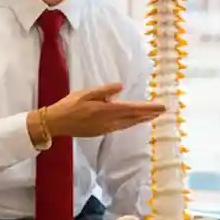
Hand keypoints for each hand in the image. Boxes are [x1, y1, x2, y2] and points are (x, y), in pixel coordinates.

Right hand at [43, 83, 165, 137]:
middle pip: (134, 118)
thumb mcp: (86, 93)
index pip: (133, 109)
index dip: (148, 108)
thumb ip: (104, 91)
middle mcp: (110, 122)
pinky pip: (121, 126)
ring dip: (141, 119)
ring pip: (128, 124)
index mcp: (106, 110)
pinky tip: (133, 120)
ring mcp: (106, 128)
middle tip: (162, 111)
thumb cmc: (70, 105)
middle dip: (148, 114)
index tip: (161, 107)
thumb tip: (121, 87)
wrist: (57, 123)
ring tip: (152, 116)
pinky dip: (131, 123)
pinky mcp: (102, 131)